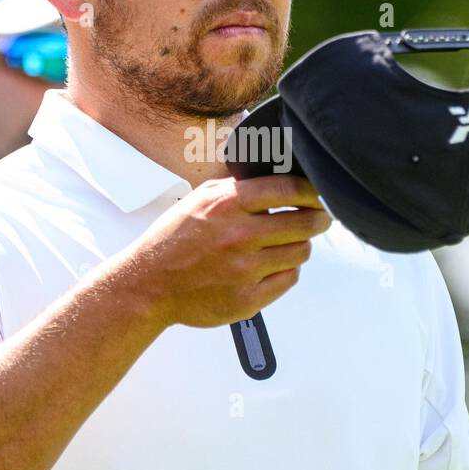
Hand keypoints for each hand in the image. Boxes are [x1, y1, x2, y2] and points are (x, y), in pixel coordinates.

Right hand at [116, 175, 330, 327]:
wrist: (149, 285)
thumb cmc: (173, 240)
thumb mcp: (199, 198)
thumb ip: (235, 185)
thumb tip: (271, 170)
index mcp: (227, 205)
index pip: (289, 189)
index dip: (312, 190)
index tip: (318, 193)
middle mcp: (239, 236)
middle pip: (305, 223)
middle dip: (318, 218)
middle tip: (319, 218)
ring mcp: (245, 269)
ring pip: (300, 252)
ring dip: (301, 245)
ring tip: (290, 242)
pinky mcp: (248, 298)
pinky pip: (288, 279)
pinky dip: (287, 270)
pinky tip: (274, 264)